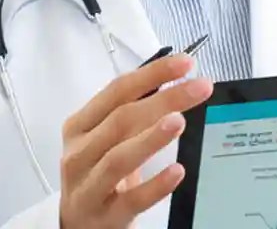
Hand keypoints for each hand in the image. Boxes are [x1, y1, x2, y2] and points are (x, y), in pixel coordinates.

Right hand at [58, 53, 212, 228]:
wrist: (77, 223)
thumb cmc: (97, 172)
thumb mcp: (105, 139)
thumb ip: (130, 112)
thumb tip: (172, 81)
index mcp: (80, 126)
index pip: (118, 91)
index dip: (153, 74)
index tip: (185, 63)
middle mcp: (80, 153)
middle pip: (122, 119)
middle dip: (164, 99)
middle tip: (199, 87)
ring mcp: (89, 186)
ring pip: (119, 158)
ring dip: (151, 138)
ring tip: (179, 121)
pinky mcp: (105, 216)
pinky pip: (132, 199)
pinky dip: (155, 185)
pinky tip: (177, 171)